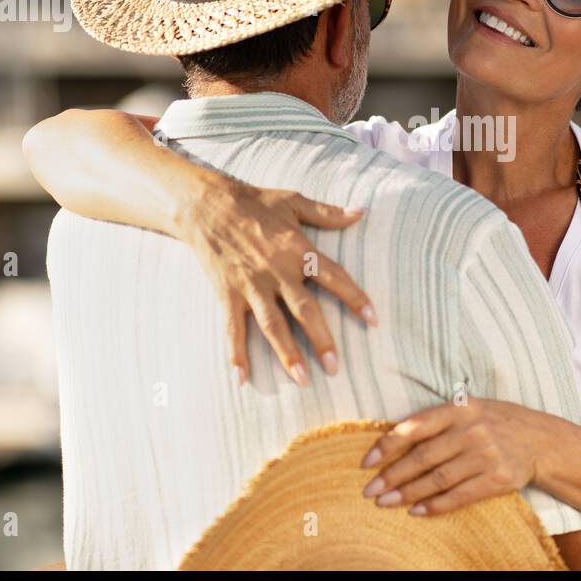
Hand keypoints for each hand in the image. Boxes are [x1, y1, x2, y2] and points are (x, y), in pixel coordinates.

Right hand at [173, 170, 375, 385]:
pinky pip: (233, 328)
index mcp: (298, 249)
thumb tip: (361, 211)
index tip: (374, 320)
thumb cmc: (255, 201)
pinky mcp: (228, 293)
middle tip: (335, 368)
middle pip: (304, 310)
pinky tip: (242, 379)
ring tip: (302, 380)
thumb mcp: (294, 201)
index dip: (355, 297)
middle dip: (321, 340)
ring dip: (286, 353)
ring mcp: (251, 285)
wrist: (207, 204)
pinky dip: (237, 354)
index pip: (334, 276)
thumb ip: (329, 213)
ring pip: (273, 325)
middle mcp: (277, 271)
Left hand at [359, 399, 545, 515]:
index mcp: (459, 409)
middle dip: (392, 475)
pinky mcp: (497, 478)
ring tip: (386, 503)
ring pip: (438, 478)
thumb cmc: (493, 422)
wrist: (539, 439)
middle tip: (369, 491)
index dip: (388, 445)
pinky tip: (417, 512)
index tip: (366, 462)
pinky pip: (460, 495)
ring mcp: (486, 454)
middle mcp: (472, 430)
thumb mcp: (467, 409)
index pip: (415, 427)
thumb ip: (435, 420)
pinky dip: (436, 506)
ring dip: (408, 494)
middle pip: (423, 457)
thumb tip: (390, 440)